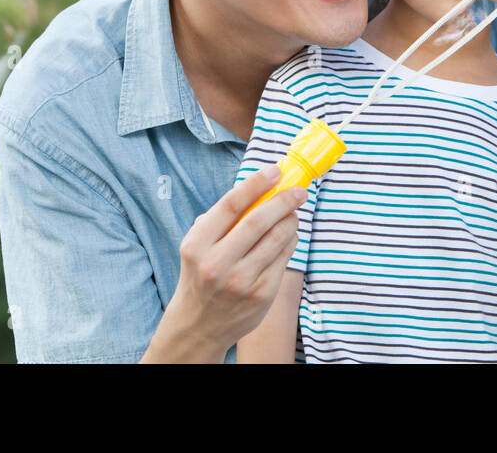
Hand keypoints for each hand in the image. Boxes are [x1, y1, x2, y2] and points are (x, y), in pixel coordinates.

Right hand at [142, 166, 304, 361]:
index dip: (255, 184)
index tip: (275, 170)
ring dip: (291, 220)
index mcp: (197, 245)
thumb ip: (222, 219)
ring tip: (293, 212)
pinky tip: (289, 235)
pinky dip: (290, 241)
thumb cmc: (202, 274)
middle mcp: (216, 263)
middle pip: (259, 220)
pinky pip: (284, 258)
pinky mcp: (261, 294)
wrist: (198, 326)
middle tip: (299, 190)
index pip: (230, 205)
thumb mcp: (198, 246)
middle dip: (284, 200)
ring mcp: (240, 281)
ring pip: (277, 238)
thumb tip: (260, 186)